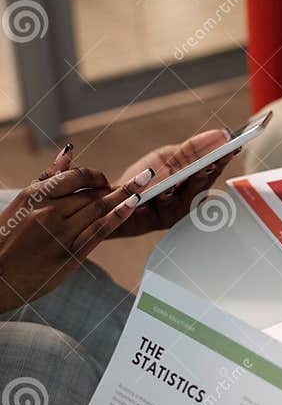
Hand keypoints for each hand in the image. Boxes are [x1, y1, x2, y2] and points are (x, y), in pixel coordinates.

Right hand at [0, 162, 147, 312]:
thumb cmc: (7, 237)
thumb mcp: (22, 203)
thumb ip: (48, 177)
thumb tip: (70, 151)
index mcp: (34, 196)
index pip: (75, 177)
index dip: (95, 175)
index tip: (104, 180)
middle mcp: (48, 212)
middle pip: (91, 193)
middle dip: (116, 187)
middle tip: (140, 179)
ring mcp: (61, 233)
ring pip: (99, 208)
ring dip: (126, 195)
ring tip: (145, 184)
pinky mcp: (71, 253)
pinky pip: (101, 229)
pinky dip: (120, 214)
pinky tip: (134, 204)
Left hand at [107, 129, 237, 236]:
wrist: (114, 201)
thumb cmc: (143, 180)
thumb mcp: (167, 159)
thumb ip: (191, 149)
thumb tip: (220, 134)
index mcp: (194, 185)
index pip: (212, 170)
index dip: (223, 159)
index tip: (233, 146)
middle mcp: (189, 201)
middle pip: (202, 183)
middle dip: (210, 170)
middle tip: (218, 157)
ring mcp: (175, 212)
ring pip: (186, 197)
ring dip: (192, 183)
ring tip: (198, 169)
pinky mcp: (157, 221)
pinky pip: (160, 206)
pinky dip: (162, 194)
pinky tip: (162, 185)